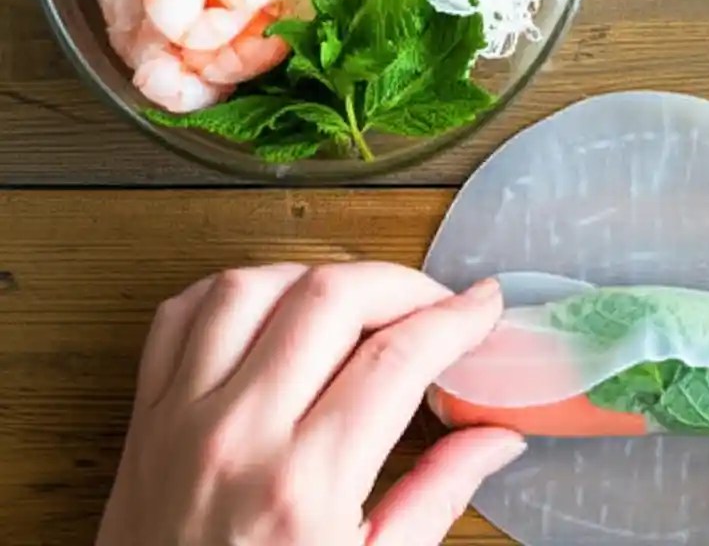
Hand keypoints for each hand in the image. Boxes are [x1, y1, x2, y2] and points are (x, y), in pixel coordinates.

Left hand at [97, 262, 525, 545]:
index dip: (454, 318)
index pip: (396, 357)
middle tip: (433, 305)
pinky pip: (182, 314)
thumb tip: (496, 438)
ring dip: (317, 278)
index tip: (482, 307)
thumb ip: (437, 496)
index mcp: (304, 487)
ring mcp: (181, 420)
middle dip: (399, 285)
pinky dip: (235, 293)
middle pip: (328, 299)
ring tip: (359, 304)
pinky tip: (276, 311)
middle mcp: (237, 438)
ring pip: (251, 286)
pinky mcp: (147, 419)